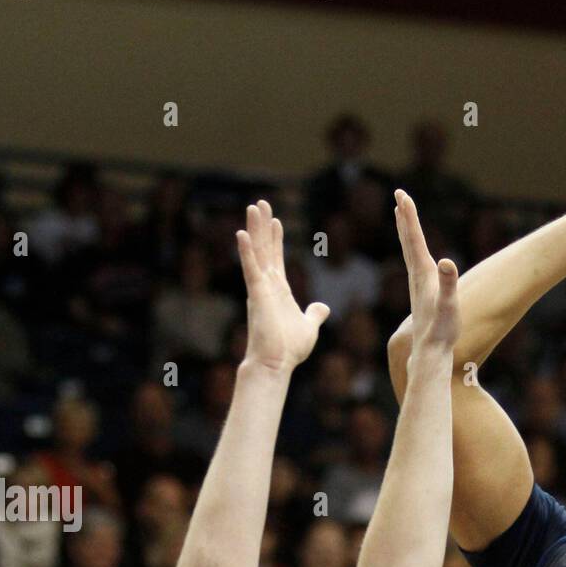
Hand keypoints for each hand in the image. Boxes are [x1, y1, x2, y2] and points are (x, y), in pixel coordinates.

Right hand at [237, 200, 328, 372]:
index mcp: (279, 290)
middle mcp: (267, 285)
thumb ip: (314, 315)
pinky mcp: (256, 294)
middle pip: (264, 249)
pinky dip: (246, 251)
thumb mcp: (308, 327)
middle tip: (261, 203)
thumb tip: (323, 307)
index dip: (276, 239)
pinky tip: (242, 233)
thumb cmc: (289, 348)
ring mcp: (260, 288)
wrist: (276, 363)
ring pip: (257, 252)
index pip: (276, 258)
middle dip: (263, 226)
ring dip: (255, 229)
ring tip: (253, 207)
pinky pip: (250, 269)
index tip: (276, 220)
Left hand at [394, 189, 459, 352]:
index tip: (402, 194)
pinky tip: (415, 252)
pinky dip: (412, 250)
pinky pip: (414, 264)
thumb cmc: (441, 331)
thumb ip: (448, 283)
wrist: (429, 354)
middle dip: (404, 217)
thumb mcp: (449, 305)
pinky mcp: (421, 294)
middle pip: (408, 241)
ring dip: (406, 231)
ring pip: (409, 251)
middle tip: (399, 195)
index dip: (409, 216)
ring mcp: (417, 286)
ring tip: (401, 215)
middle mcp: (417, 277)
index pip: (414, 239)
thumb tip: (447, 262)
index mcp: (423, 274)